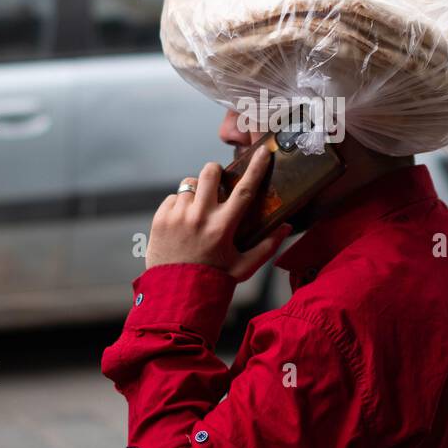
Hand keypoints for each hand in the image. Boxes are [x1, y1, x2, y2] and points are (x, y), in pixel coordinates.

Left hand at [146, 146, 291, 280]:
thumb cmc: (213, 281)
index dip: (256, 168)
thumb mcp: (244, 267)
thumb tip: (286, 227)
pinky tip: (182, 223)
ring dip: (196, 193)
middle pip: (210, 172)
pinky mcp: (160, 218)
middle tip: (217, 183)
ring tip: (197, 213)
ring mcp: (178, 216)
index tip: (263, 152)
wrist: (176, 295)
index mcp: (223, 227)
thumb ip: (267, 246)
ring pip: (189, 184)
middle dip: (215, 172)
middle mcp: (200, 217)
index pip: (244, 190)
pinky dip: (179, 205)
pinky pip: (172, 197)